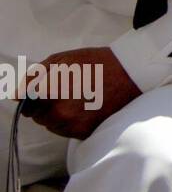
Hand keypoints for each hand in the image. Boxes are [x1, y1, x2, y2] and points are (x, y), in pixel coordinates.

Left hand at [17, 47, 141, 139]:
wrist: (132, 73)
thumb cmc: (96, 62)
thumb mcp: (61, 59)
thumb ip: (35, 76)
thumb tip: (19, 93)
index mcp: (50, 92)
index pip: (25, 104)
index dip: (34, 95)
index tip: (45, 90)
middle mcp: (59, 113)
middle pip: (37, 116)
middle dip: (46, 104)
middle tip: (67, 90)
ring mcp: (73, 125)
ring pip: (51, 125)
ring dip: (58, 114)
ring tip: (78, 97)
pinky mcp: (85, 133)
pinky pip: (66, 130)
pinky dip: (71, 121)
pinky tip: (86, 107)